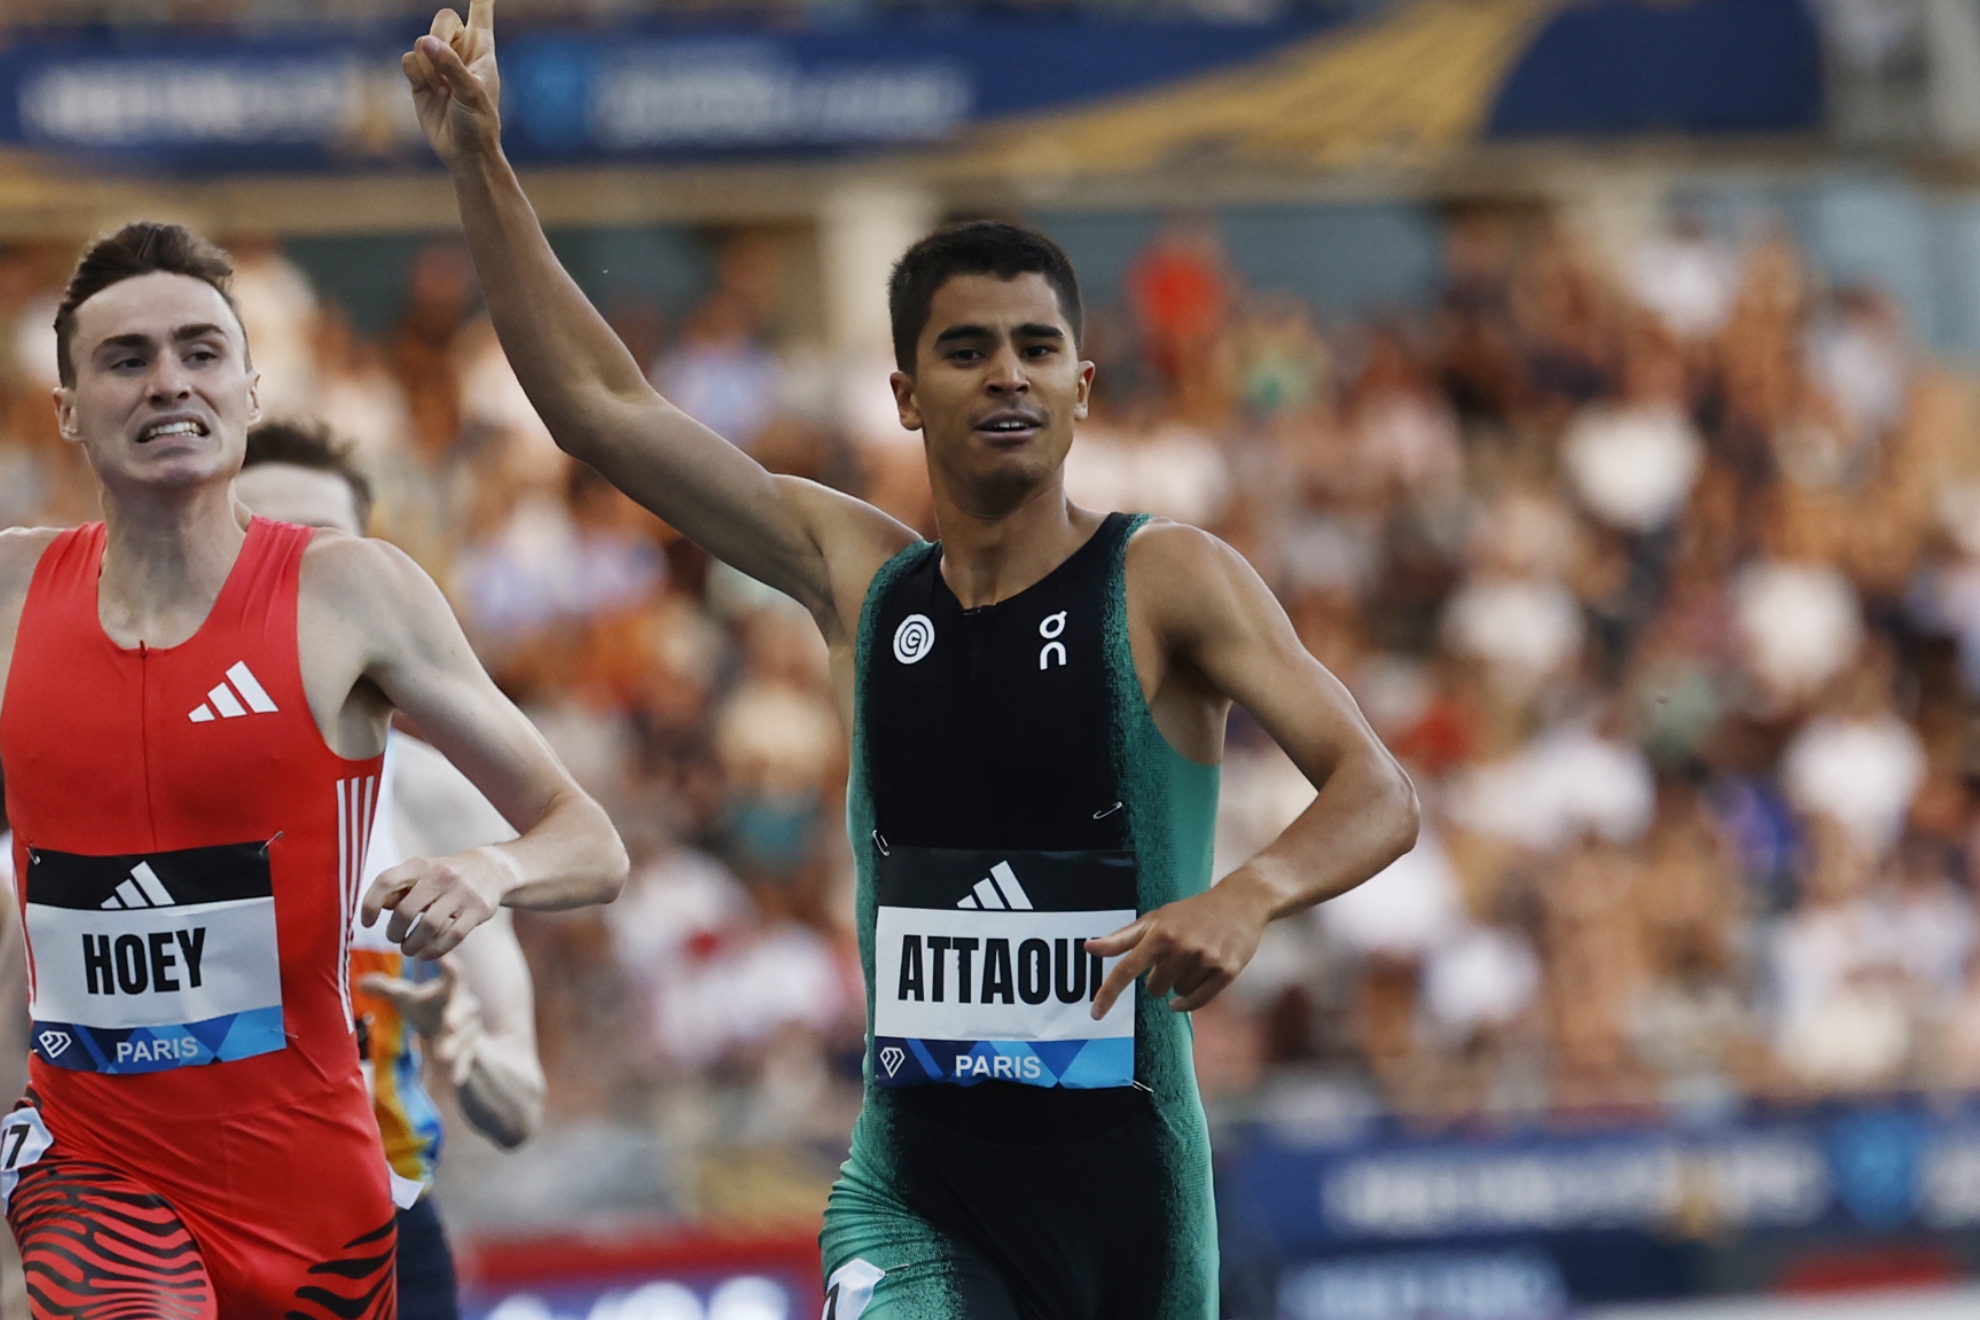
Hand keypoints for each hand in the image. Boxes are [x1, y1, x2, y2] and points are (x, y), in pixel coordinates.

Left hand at [359, 959, 487, 1086]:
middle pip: (465, 1010)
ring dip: (455, 1046)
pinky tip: (453, 1079)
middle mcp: (465, 1006)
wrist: (452, 1032)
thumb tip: (359, 982)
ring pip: (465, 1037)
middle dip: (457, 1017)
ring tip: (442, 1056)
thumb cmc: (427, 1008)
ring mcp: (470, 1029)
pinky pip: (467, 1059)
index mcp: (451, 988)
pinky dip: (460, 1068)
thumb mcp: (408, 999)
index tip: (445, 959)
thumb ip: (387, 990)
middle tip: (449, 1025)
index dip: (450, 966)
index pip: (453, 975)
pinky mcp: (471, 1050)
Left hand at [361, 847, 507, 959]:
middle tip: (394, 938)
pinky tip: (425, 954)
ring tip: (408, 949)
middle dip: (394, 932)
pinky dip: (433, 951)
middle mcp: (441, 875)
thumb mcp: (420, 873)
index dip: (370, 904)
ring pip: (428, 927)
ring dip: (412, 945)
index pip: (386, 881)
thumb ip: (398, 889)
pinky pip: (452, 937)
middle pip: (405, 911)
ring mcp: (462, 892)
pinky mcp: (478, 910)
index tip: (367, 923)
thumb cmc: (444, 876)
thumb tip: (378, 907)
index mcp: (420, 865)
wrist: (490, 870)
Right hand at [404, 0, 501, 167]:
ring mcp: (438, 62)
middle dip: (440, 38)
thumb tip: (425, 41)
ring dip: (429, 68)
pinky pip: (407, 59)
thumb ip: (451, 66)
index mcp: (481, 49)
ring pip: (421, 42)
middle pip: (443, 19)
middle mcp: (460, 50)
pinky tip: (431, 93)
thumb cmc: (479, 123)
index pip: (481, 11)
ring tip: (444, 92)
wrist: (463, 151)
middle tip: (446, 69)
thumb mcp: (472, 93)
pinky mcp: (419, 76)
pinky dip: (417, 75)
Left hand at [1086, 872, 1274, 1017]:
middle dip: (1160, 978)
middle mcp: (1182, 947)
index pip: (1127, 968)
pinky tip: (1188, 992)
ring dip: (1181, 983)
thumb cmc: (1190, 913)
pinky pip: (1198, 1001)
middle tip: (1175, 957)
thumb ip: (1122, 938)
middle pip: (1155, 988)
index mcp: (1160, 933)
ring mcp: (1206, 959)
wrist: (1240, 902)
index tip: (1095, 1014)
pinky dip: (1189, 1001)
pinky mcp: (1227, 971)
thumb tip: (1089, 948)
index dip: (1109, 993)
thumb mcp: (1155, 920)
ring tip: (1194, 959)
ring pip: (1178, 994)